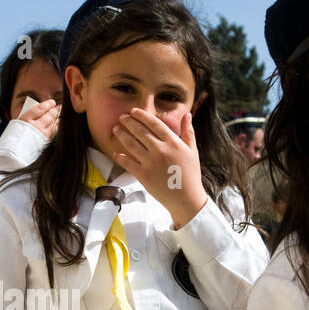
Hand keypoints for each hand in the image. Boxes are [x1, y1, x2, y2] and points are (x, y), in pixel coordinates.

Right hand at [18, 99, 59, 139]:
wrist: (14, 150)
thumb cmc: (15, 135)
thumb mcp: (19, 122)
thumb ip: (30, 116)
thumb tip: (42, 110)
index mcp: (26, 119)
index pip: (40, 109)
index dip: (48, 104)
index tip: (52, 102)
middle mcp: (35, 126)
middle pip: (49, 116)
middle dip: (55, 110)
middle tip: (59, 107)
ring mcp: (41, 134)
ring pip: (53, 124)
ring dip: (57, 118)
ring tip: (59, 114)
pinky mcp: (45, 141)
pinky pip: (54, 132)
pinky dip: (56, 127)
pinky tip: (57, 124)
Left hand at [112, 108, 207, 227]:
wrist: (187, 198)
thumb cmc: (191, 174)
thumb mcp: (193, 151)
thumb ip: (188, 132)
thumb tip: (187, 115)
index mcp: (173, 142)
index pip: (154, 124)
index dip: (142, 115)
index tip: (134, 110)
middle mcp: (160, 150)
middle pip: (140, 131)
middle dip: (128, 122)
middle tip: (121, 117)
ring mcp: (151, 163)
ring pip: (132, 144)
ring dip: (122, 135)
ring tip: (115, 129)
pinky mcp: (144, 176)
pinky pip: (128, 163)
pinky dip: (121, 157)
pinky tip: (116, 152)